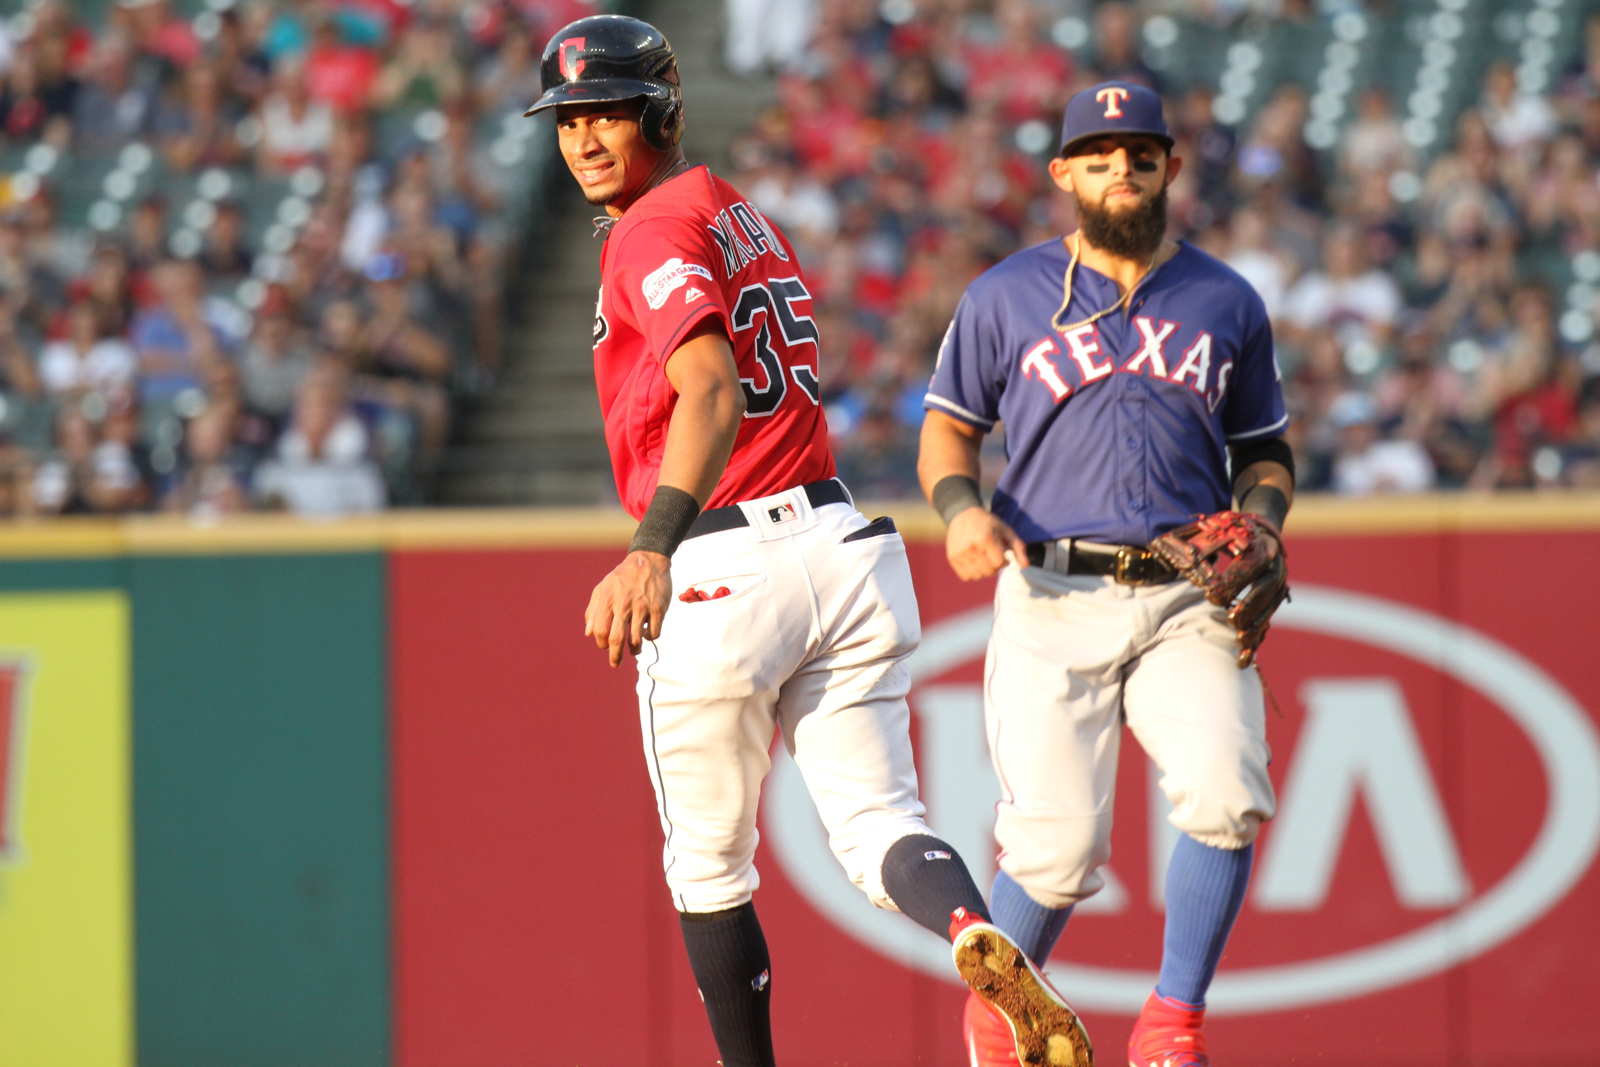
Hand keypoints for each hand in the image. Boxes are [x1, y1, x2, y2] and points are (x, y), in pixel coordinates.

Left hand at [584, 550, 672, 665]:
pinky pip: (653, 632)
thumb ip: (593, 611)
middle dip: (615, 656)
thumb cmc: (622, 577)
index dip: (602, 643)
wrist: (647, 560)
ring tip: (634, 650)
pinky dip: (649, 637)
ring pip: (636, 639)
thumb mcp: (602, 589)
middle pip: (616, 639)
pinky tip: (647, 634)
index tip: (606, 646)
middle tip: (615, 663)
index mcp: (607, 600)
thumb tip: (588, 634)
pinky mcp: (658, 608)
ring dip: (634, 649)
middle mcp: (624, 604)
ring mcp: (642, 607)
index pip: (600, 630)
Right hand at [945, 507, 1028, 580]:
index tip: (1003, 555)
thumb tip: (1025, 565)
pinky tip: (974, 563)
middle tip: (993, 558)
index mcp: (985, 539)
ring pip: (977, 576)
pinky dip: (972, 573)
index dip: (1004, 562)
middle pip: (989, 571)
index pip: (999, 563)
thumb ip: (1018, 547)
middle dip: (995, 567)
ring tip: (984, 560)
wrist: (963, 514)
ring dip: (984, 572)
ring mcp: (959, 553)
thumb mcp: (1006, 531)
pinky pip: (966, 577)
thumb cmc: (988, 523)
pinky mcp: (952, 558)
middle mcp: (970, 547)